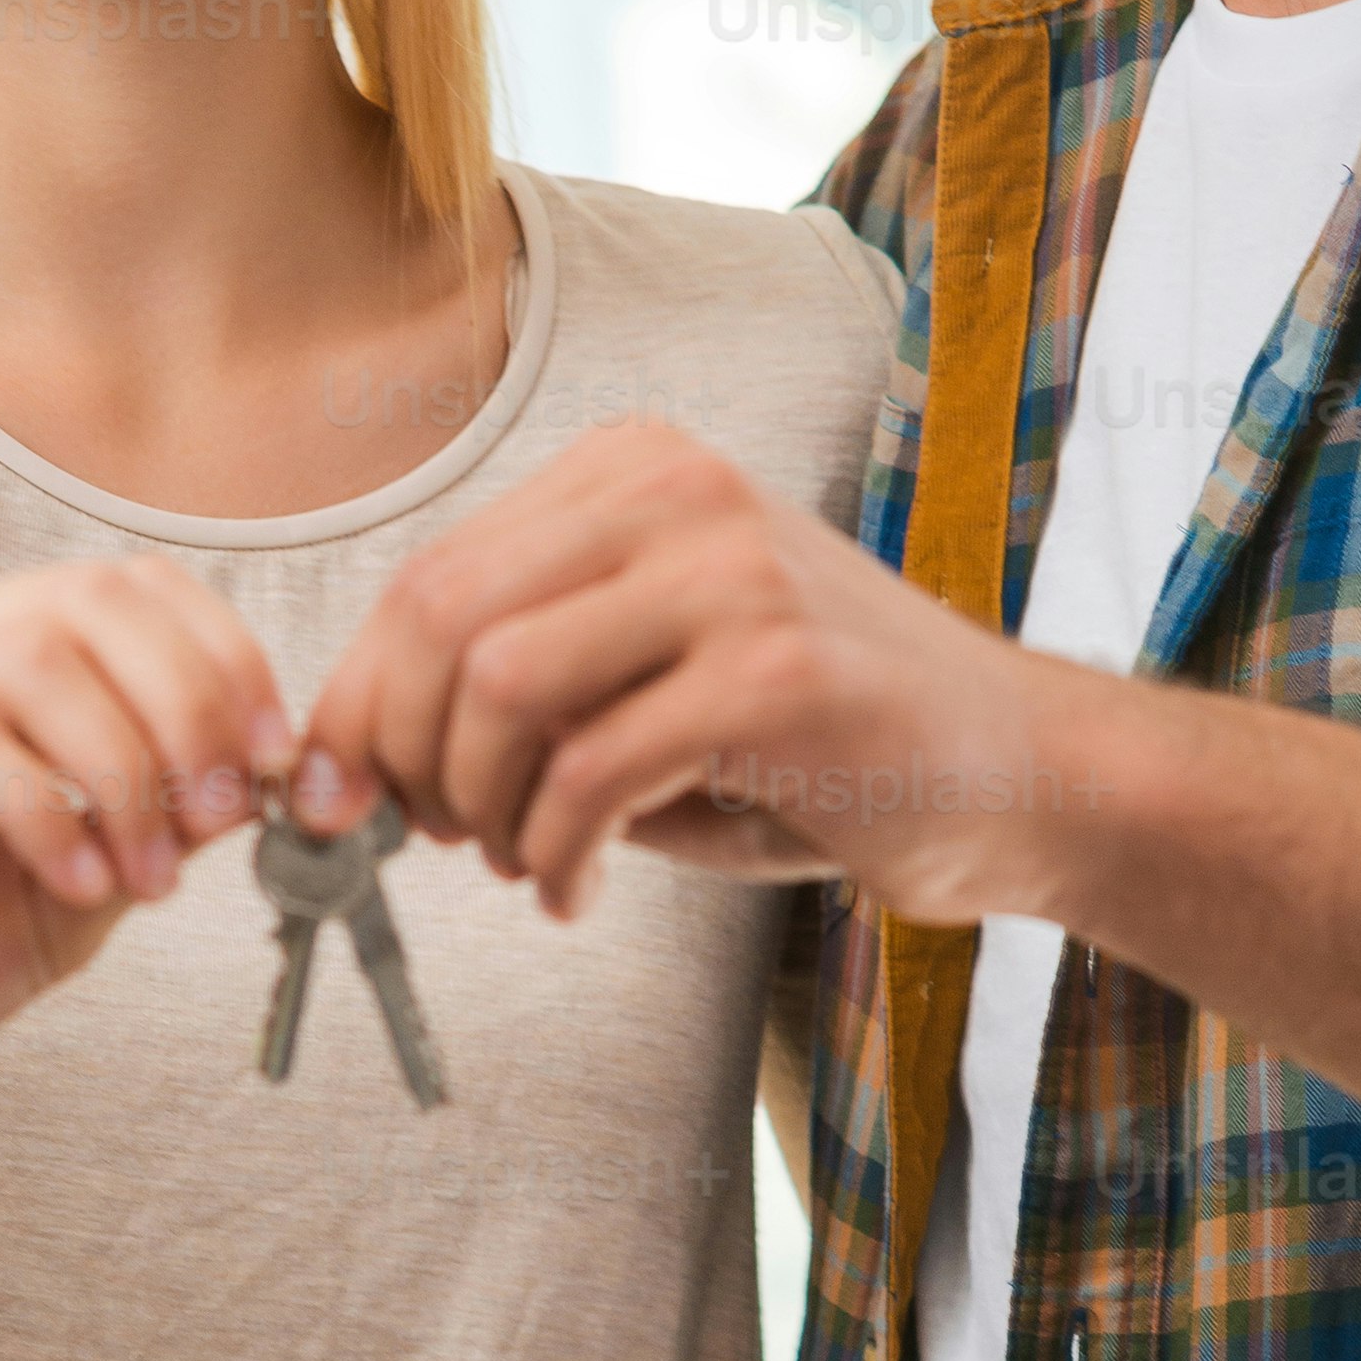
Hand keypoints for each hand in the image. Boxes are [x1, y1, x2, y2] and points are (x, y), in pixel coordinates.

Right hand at [0, 558, 291, 1128]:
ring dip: (121, 770)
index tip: (277, 766)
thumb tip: (259, 775)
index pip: (133, 586)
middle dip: (189, 708)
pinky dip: (42, 811)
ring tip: (142, 879)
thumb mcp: (78, 897)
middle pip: (94, 598)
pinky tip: (72, 886)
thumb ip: (159, 825)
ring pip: (32, 658)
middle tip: (217, 824)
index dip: (227, 658)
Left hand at [296, 420, 1081, 924]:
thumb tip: (359, 762)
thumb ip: (526, 685)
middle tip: (433, 839)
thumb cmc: (819, 738)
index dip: (361, 695)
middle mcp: (679, 489)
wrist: (1017, 771)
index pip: (434, 571)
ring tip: (524, 862)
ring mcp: (733, 573)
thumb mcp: (655, 673)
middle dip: (404, 751)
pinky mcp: (776, 673)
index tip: (343, 792)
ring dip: (481, 806)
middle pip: (444, 615)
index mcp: (636, 469)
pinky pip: (592, 773)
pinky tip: (576, 891)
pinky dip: (555, 855)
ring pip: (502, 685)